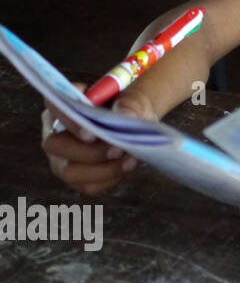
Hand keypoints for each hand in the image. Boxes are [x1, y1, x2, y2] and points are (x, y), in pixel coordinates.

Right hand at [41, 85, 156, 195]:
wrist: (141, 123)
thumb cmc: (133, 105)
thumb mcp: (138, 97)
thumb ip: (132, 101)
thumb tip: (125, 114)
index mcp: (65, 101)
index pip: (54, 106)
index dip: (69, 122)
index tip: (92, 135)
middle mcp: (57, 130)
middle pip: (55, 145)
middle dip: (88, 152)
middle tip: (119, 149)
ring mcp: (64, 156)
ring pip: (69, 171)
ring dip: (102, 169)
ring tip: (130, 159)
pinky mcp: (79, 175)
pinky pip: (88, 186)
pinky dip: (110, 179)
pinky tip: (128, 165)